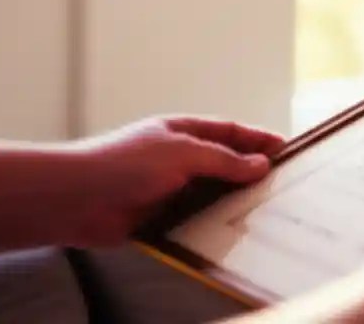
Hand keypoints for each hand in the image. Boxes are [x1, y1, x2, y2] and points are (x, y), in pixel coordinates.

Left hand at [64, 116, 284, 245]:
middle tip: (284, 185)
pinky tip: (234, 234)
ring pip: (213, 194)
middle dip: (253, 173)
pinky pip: (196, 220)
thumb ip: (223, 159)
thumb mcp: (182, 152)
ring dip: (235, 202)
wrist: (77, 199)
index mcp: (183, 131)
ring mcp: (171, 188)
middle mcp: (179, 158)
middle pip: (225, 163)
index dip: (258, 139)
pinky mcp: (162, 217)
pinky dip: (214, 225)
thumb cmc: (123, 163)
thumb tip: (259, 164)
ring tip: (268, 212)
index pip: (230, 131)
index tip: (286, 149)